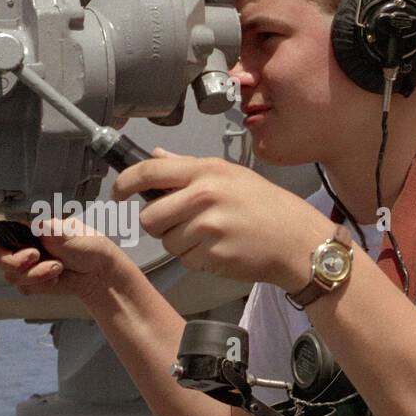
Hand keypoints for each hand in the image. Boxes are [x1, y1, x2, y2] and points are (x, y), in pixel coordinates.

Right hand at [0, 212, 127, 302]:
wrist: (98, 273)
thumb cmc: (86, 244)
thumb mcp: (64, 229)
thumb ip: (41, 223)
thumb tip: (23, 216)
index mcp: (26, 222)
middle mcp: (21, 241)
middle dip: (13, 260)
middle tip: (33, 256)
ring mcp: (23, 262)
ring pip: (8, 273)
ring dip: (34, 273)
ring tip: (56, 267)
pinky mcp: (29, 280)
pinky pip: (21, 286)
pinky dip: (39, 283)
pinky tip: (55, 276)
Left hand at [111, 147, 329, 289]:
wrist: (298, 240)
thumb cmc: (268, 207)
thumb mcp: (231, 175)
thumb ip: (188, 167)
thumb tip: (157, 156)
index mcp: (206, 171)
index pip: (149, 171)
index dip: (125, 183)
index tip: (117, 192)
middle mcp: (204, 195)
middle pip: (150, 216)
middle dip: (158, 225)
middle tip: (180, 224)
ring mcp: (207, 226)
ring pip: (166, 242)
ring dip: (181, 244)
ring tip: (211, 236)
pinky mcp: (212, 254)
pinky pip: (186, 260)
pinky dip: (198, 259)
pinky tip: (220, 250)